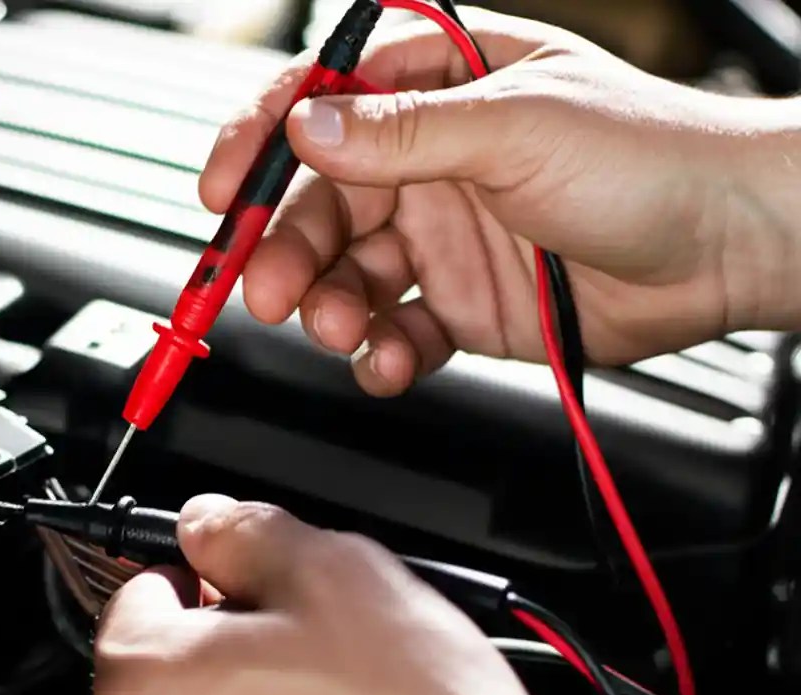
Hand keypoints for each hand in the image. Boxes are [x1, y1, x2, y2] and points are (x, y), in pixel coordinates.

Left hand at [94, 494, 539, 694]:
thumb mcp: (333, 573)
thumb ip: (248, 530)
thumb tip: (206, 520)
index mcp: (147, 678)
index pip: (140, 588)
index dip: (204, 571)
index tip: (247, 577)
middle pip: (174, 652)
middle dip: (235, 629)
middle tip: (312, 633)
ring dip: (260, 682)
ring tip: (337, 687)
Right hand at [202, 8, 800, 396]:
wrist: (729, 246)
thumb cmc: (652, 153)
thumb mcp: (514, 126)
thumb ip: (400, 133)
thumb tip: (307, 130)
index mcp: (436, 80)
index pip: (320, 100)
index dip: (258, 144)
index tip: (220, 192)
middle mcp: (427, 156)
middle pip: (318, 200)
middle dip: (284, 248)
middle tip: (264, 289)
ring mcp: (439, 231)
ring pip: (347, 271)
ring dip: (329, 305)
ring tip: (341, 328)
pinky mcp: (458, 300)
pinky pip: (395, 328)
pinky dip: (381, 351)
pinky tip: (390, 358)